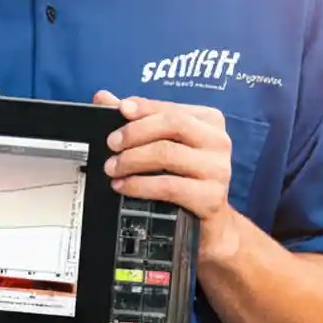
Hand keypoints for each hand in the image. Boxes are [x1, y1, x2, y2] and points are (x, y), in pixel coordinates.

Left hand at [94, 91, 242, 263]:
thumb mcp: (164, 145)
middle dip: (136, 132)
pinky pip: (169, 186)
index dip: (144, 107)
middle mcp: (219, 142)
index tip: (121, 109)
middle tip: (111, 144)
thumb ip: (137, 120)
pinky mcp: (211, 197)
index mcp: (209, 122)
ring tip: (112, 168)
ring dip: (132, 160)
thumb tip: (103, 98)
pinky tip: (123, 186)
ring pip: (168, 154)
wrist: (209, 224)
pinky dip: (140, 185)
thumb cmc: (184, 177)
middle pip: (173, 125)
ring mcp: (218, 170)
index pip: (172, 108)